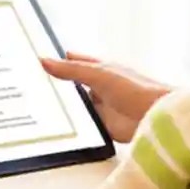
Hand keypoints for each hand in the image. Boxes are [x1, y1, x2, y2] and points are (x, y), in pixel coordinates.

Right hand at [41, 52, 169, 141]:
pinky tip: (58, 128)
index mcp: (100, 68)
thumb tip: (43, 60)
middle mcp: (100, 87)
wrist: (157, 117)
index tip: (37, 60)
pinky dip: (74, 127)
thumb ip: (71, 70)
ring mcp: (102, 107)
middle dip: (57, 86)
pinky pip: (84, 127)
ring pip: (77, 107)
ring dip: (64, 108)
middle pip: (73, 86)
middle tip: (32, 87)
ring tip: (37, 108)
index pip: (74, 61)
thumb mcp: (98, 74)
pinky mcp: (104, 127)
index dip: (59, 60)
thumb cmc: (135, 89)